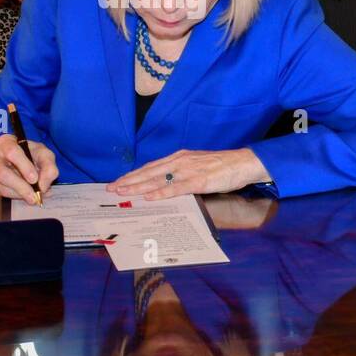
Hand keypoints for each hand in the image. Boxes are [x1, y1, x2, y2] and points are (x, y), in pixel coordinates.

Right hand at [0, 133, 57, 203]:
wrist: (25, 161)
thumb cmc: (33, 154)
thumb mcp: (45, 155)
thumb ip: (48, 167)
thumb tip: (42, 187)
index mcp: (6, 142)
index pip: (12, 152)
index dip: (24, 166)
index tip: (34, 179)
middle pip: (2, 173)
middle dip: (20, 186)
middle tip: (34, 196)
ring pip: (2, 186)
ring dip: (19, 193)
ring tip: (33, 196)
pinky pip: (2, 193)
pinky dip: (16, 196)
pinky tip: (25, 193)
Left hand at [108, 148, 271, 200]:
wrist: (243, 162)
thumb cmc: (222, 166)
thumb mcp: (197, 166)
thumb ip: (181, 174)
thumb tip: (166, 185)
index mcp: (179, 158)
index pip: (151, 167)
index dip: (134, 175)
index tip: (119, 181)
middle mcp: (179, 162)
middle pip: (149, 172)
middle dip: (129, 181)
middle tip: (111, 189)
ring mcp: (188, 170)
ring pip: (157, 179)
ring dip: (138, 186)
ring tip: (123, 192)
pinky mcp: (198, 181)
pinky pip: (176, 188)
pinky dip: (161, 192)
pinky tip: (149, 197)